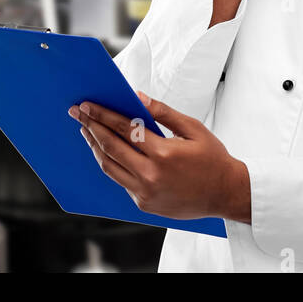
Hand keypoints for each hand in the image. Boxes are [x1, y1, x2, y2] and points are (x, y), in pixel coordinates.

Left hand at [69, 93, 250, 222]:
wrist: (225, 194)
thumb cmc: (212, 158)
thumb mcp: (193, 129)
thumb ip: (163, 112)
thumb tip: (137, 97)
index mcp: (164, 154)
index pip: (124, 129)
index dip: (102, 115)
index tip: (87, 105)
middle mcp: (151, 175)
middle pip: (110, 147)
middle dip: (91, 127)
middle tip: (77, 113)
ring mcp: (145, 193)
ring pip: (109, 166)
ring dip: (95, 146)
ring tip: (87, 131)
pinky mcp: (143, 204)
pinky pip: (120, 180)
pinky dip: (111, 163)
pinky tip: (106, 151)